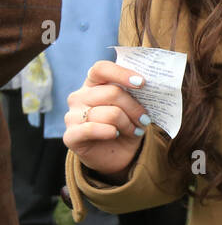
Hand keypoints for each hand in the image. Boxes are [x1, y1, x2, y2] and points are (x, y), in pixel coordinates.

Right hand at [62, 61, 151, 178]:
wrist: (118, 155)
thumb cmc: (127, 125)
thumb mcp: (135, 107)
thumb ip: (136, 93)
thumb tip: (148, 83)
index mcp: (93, 84)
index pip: (101, 69)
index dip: (121, 74)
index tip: (142, 83)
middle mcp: (79, 97)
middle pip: (113, 93)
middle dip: (135, 108)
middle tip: (144, 119)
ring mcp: (72, 116)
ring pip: (110, 113)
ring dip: (128, 123)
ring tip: (134, 130)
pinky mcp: (71, 136)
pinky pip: (92, 128)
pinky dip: (109, 132)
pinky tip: (115, 134)